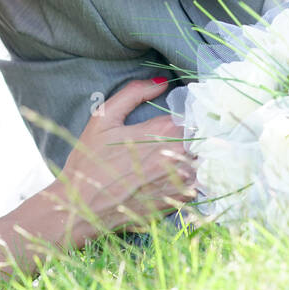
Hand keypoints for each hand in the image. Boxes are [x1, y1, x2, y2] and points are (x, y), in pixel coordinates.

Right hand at [58, 78, 195, 235]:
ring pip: (205, 159)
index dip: (191, 113)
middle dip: (197, 134)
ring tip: (178, 157)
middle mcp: (179, 154)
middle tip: (179, 138)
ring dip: (197, 155)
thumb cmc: (90, 161)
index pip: (195, 113)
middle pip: (204, 136)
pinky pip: (200, 182)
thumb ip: (133, 93)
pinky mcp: (181, 200)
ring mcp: (182, 179)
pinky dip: (194, 177)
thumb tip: (162, 81)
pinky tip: (176, 175)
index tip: (181, 117)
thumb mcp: (103, 118)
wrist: (82, 208)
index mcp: (163, 129)